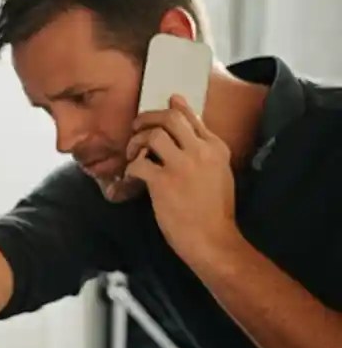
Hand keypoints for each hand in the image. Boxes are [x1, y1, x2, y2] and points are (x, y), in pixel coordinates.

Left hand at [124, 95, 239, 263]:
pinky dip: (130, 169)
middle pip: (169, 117)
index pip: (190, 117)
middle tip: (136, 127)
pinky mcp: (164, 181)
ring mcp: (182, 165)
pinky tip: (131, 178)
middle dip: (147, 118)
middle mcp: (201, 151)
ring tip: (132, 155)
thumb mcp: (218, 172)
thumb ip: (204, 150)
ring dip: (136, 143)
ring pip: (152, 135)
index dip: (171, 109)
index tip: (159, 108)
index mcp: (216, 147)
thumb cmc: (214, 210)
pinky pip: (139, 163)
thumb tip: (188, 132)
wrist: (212, 238)